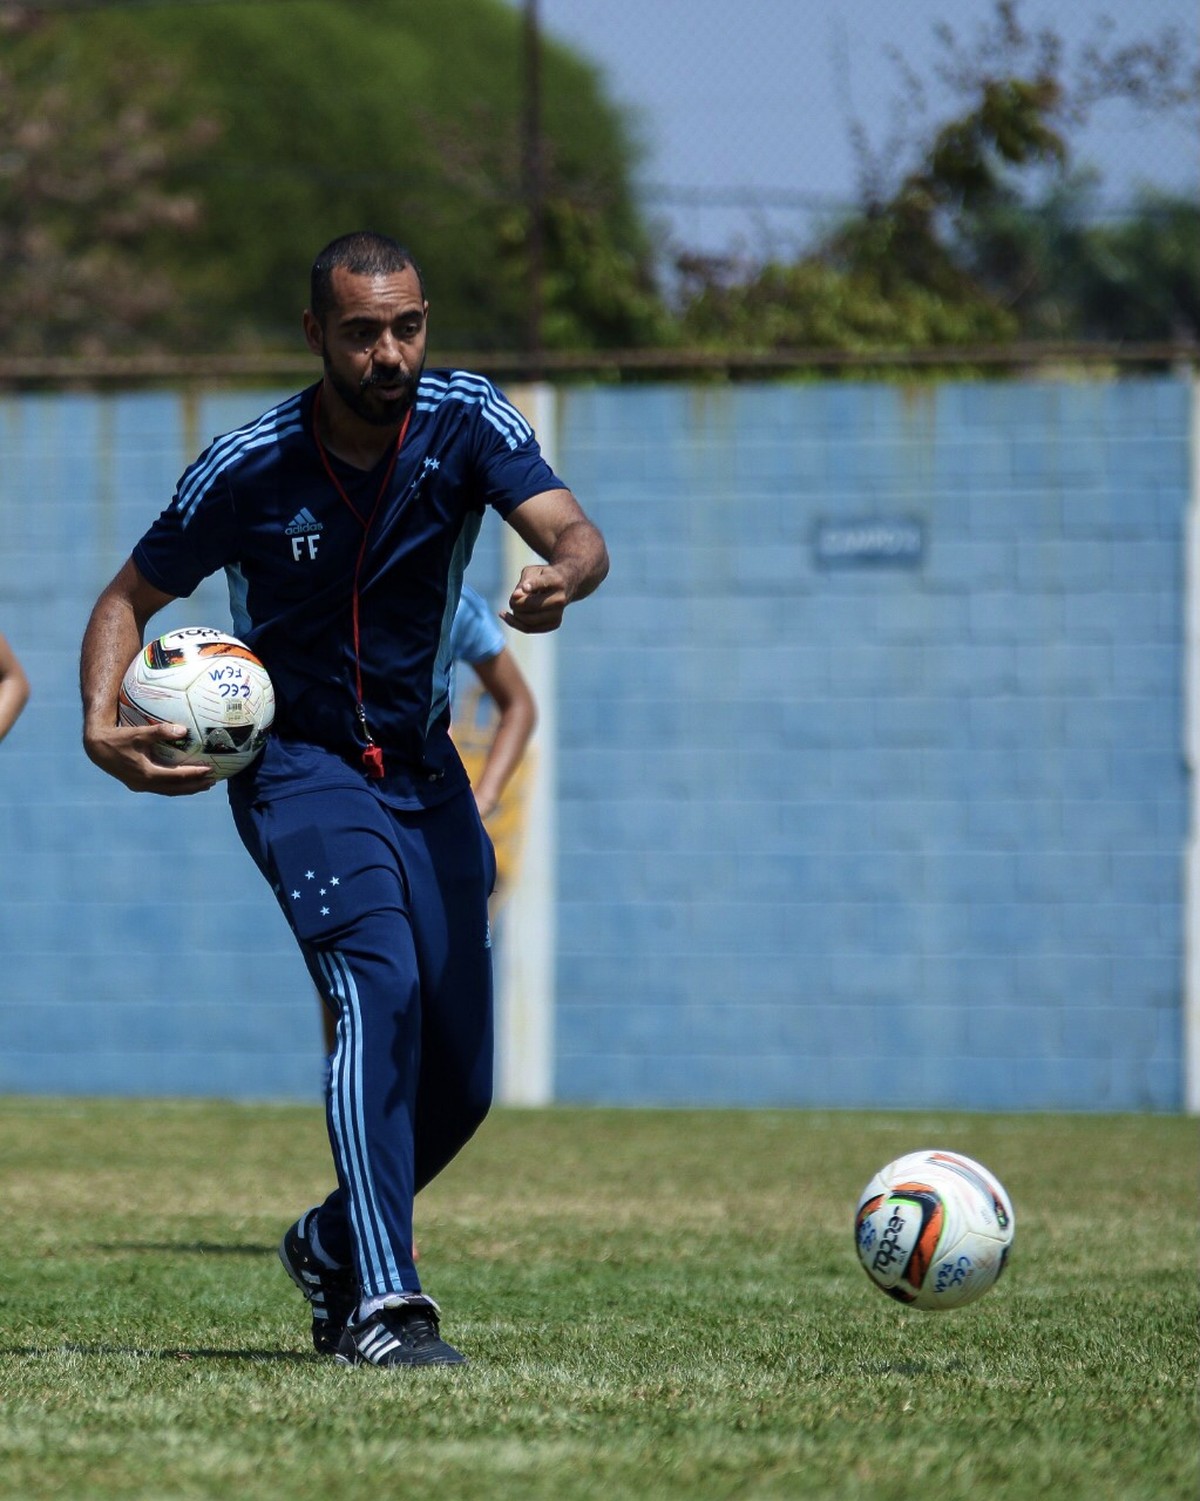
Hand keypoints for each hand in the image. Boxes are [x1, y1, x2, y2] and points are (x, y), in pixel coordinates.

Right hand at [83, 720, 215, 795]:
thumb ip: (160, 731)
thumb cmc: (117, 737)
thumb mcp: (138, 733)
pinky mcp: (138, 784)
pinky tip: (183, 779)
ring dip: (186, 788)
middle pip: (176, 789)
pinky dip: (175, 785)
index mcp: (146, 773)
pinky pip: (161, 787)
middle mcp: (144, 783)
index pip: (177, 776)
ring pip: (168, 791)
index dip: (195, 774)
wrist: (96, 748)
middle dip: (195, 786)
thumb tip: (183, 730)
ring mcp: (140, 786)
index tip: (210, 770)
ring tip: (204, 784)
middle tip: (213, 781)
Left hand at [500, 564, 569, 633]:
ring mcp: (559, 613)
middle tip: (511, 600)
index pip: (544, 583)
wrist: (566, 585)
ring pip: (529, 620)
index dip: (533, 585)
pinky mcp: (555, 624)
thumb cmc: (544, 576)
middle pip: (532, 605)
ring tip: (512, 606)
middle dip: (516, 603)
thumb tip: (515, 597)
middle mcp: (560, 598)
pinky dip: (515, 623)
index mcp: (556, 580)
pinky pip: (530, 629)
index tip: (524, 587)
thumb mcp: (534, 571)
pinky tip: (506, 616)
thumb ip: (523, 582)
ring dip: (515, 614)